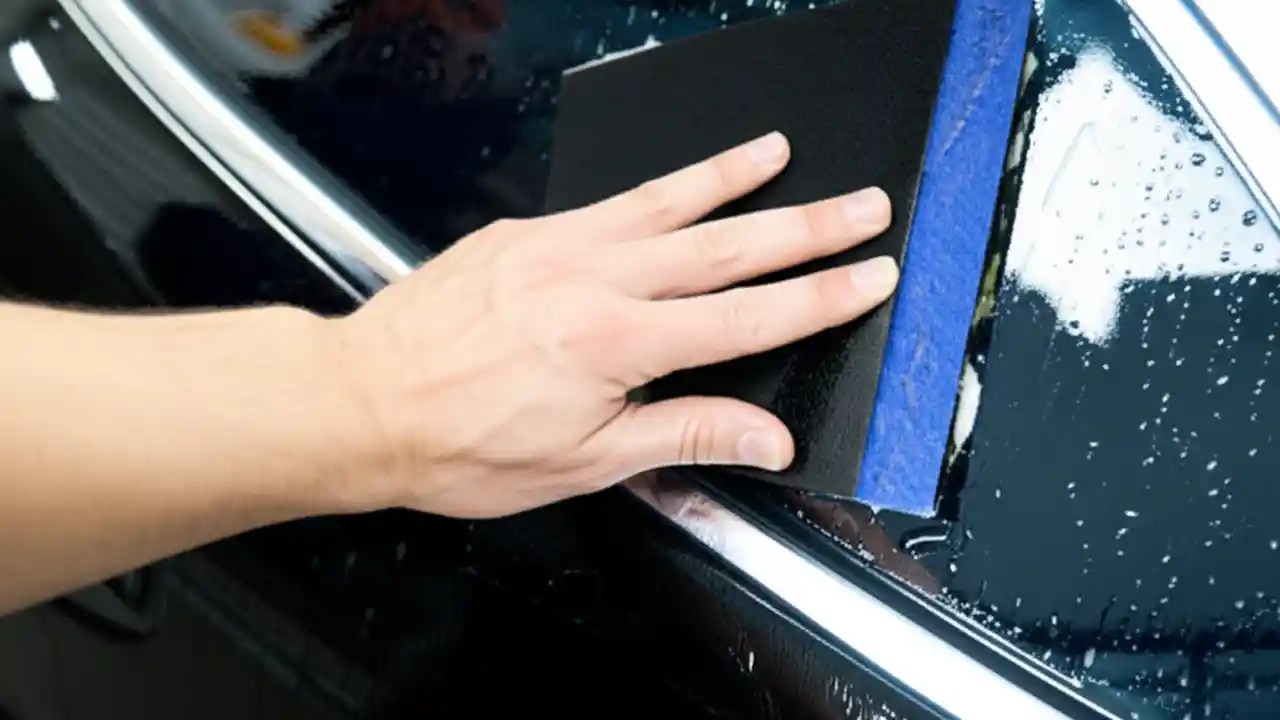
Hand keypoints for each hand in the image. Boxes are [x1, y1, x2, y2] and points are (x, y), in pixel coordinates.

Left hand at [329, 132, 896, 517]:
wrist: (362, 402)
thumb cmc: (461, 444)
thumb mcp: (583, 462)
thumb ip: (683, 435)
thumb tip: (766, 439)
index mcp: (616, 345)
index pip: (746, 317)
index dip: (819, 297)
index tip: (869, 275)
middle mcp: (593, 280)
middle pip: (724, 247)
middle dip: (806, 227)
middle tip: (864, 205)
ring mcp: (557, 246)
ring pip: (666, 204)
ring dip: (732, 178)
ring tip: (781, 151)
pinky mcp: (525, 233)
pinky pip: (609, 199)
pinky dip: (658, 185)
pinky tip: (683, 177)